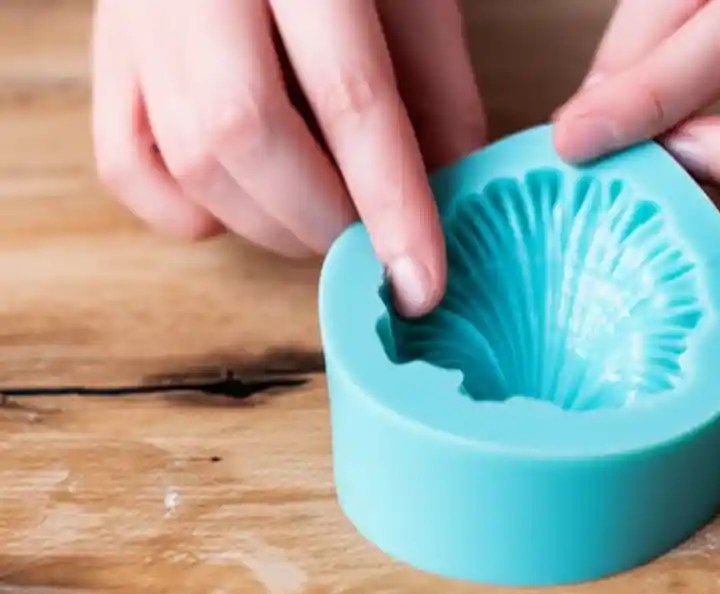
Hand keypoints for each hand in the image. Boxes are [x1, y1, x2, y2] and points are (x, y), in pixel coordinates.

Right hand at [91, 0, 485, 315]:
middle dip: (322, 219)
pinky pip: (127, 166)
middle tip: (368, 242)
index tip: (421, 284)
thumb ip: (437, 84)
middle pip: (245, 136)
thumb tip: (454, 195)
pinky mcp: (107, 51)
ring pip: (187, 160)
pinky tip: (248, 201)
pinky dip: (192, 212)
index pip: (349, 96)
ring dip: (269, 223)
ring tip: (323, 217)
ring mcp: (138, 20)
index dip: (392, 204)